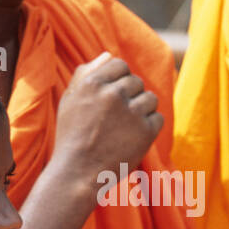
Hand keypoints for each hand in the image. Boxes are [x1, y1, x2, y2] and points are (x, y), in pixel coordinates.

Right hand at [54, 52, 162, 182]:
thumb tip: (108, 55)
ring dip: (141, 110)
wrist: (77, 174)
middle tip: (116, 118)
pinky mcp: (145, 132)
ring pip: (150, 98)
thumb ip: (86, 74)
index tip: (112, 98)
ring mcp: (131, 113)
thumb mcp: (70, 100)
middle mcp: (113, 94)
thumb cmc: (72, 136)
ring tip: (125, 128)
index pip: (120, 65)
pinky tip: (133, 138)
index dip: (118, 81)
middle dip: (130, 96)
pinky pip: (158, 118)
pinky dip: (149, 127)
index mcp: (92, 82)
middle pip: (136, 82)